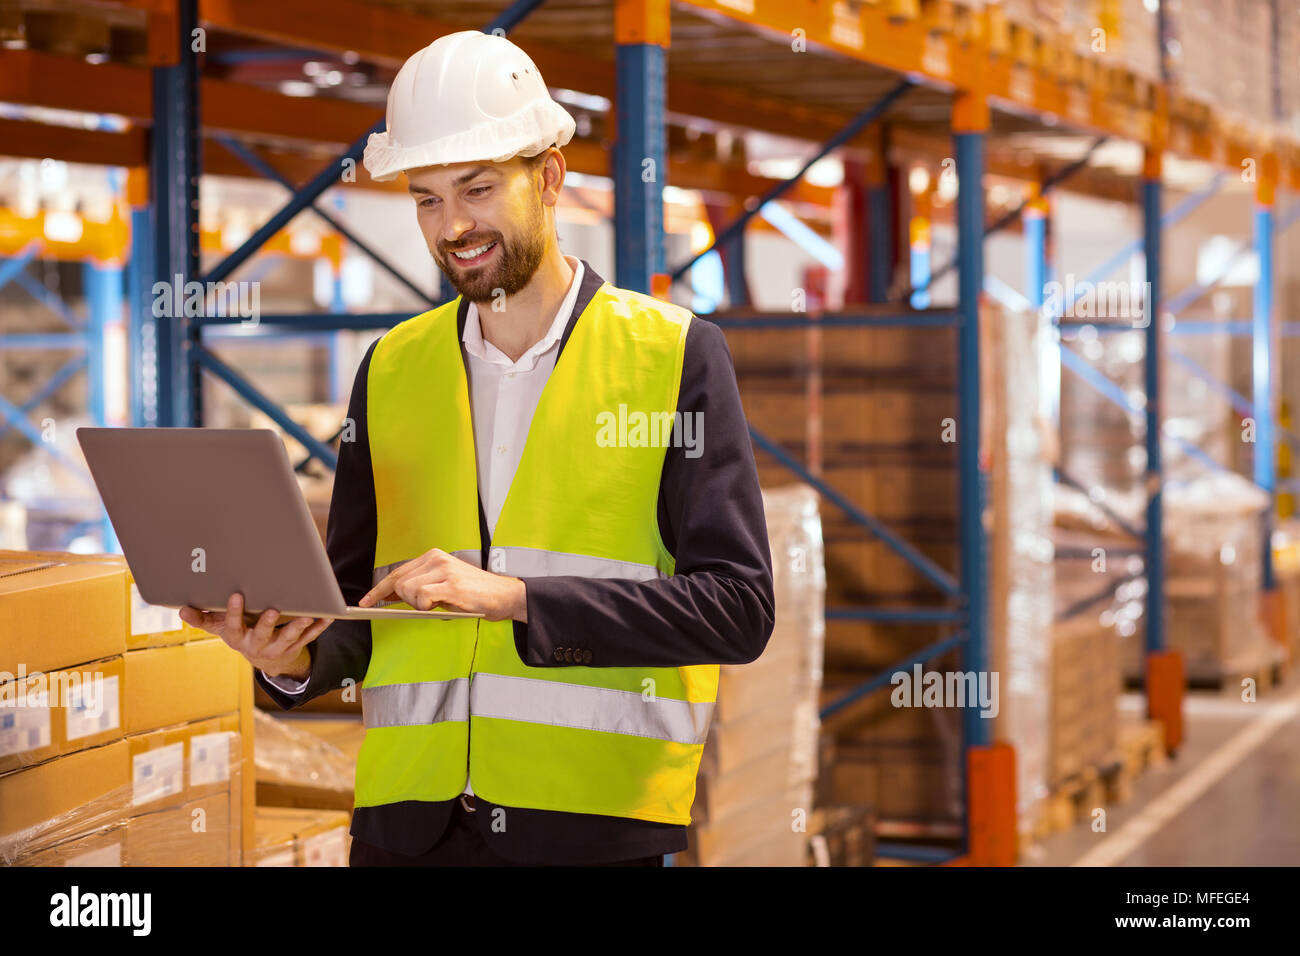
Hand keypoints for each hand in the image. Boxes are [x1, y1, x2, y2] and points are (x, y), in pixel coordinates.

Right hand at [178, 593, 329, 679]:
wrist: (262, 657)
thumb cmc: (240, 633)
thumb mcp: (219, 628)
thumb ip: (202, 618)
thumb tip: (180, 609)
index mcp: (237, 637)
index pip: (233, 625)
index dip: (233, 612)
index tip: (235, 596)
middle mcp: (257, 644)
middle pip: (262, 634)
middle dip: (267, 623)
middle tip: (274, 610)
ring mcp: (277, 647)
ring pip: (288, 639)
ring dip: (298, 628)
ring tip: (307, 616)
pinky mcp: (295, 647)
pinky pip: (309, 638)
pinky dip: (319, 627)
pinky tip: (329, 616)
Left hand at [359, 548, 526, 621]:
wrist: (504, 596)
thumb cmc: (473, 594)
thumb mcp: (443, 585)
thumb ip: (419, 586)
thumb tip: (390, 595)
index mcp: (433, 556)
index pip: (397, 572)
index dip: (380, 589)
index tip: (365, 602)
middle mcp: (436, 559)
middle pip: (399, 584)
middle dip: (405, 600)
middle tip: (426, 605)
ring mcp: (444, 570)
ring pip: (409, 592)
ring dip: (419, 605)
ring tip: (439, 604)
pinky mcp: (451, 585)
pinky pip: (423, 598)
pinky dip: (427, 607)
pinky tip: (441, 605)